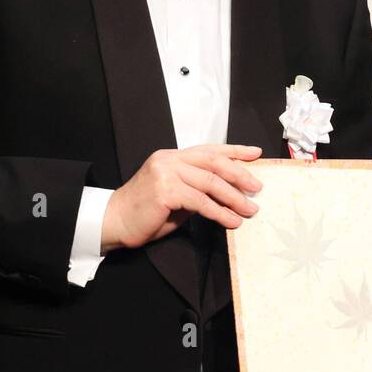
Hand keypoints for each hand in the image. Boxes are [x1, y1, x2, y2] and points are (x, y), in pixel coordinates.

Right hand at [101, 144, 263, 251]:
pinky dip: (220, 212)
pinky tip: (231, 221)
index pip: (209, 149)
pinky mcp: (165, 190)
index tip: (256, 154)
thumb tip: (229, 191)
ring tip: (249, 210)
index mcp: (172, 157)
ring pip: (210, 182)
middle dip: (240, 175)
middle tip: (257, 188)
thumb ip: (197, 188)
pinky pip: (201, 201)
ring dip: (234, 198)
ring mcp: (166, 173)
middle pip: (214, 162)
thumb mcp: (177, 195)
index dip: (235, 150)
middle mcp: (169, 160)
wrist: (114, 222)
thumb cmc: (147, 212)